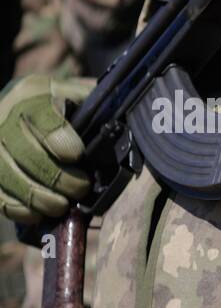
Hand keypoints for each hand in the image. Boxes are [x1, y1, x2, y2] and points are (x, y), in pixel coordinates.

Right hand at [0, 76, 93, 223]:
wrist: (20, 108)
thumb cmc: (60, 104)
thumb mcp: (75, 93)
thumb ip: (95, 105)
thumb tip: (122, 126)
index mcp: (32, 95)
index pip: (41, 117)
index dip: (59, 139)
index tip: (77, 155)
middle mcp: (4, 117)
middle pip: (24, 152)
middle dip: (56, 176)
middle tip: (80, 188)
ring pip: (8, 175)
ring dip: (38, 197)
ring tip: (62, 206)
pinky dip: (17, 208)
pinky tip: (37, 214)